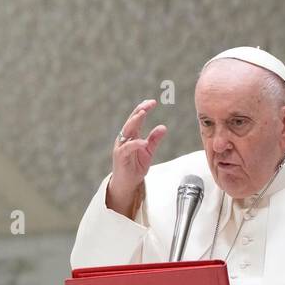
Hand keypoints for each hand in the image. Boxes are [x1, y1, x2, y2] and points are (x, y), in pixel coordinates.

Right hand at [106, 99, 166, 215]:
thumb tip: (163, 127)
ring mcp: (121, 147)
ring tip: (142, 114)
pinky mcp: (120, 157)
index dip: (143, 109)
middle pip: (131, 121)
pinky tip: (143, 141)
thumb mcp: (148, 151)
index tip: (152, 102)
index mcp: (131, 136)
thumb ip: (154, 139)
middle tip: (148, 104)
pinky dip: (135, 144)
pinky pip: (127, 148)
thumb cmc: (134, 166)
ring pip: (127, 131)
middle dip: (139, 111)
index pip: (136, 119)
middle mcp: (124, 139)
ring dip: (134, 122)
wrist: (127, 183)